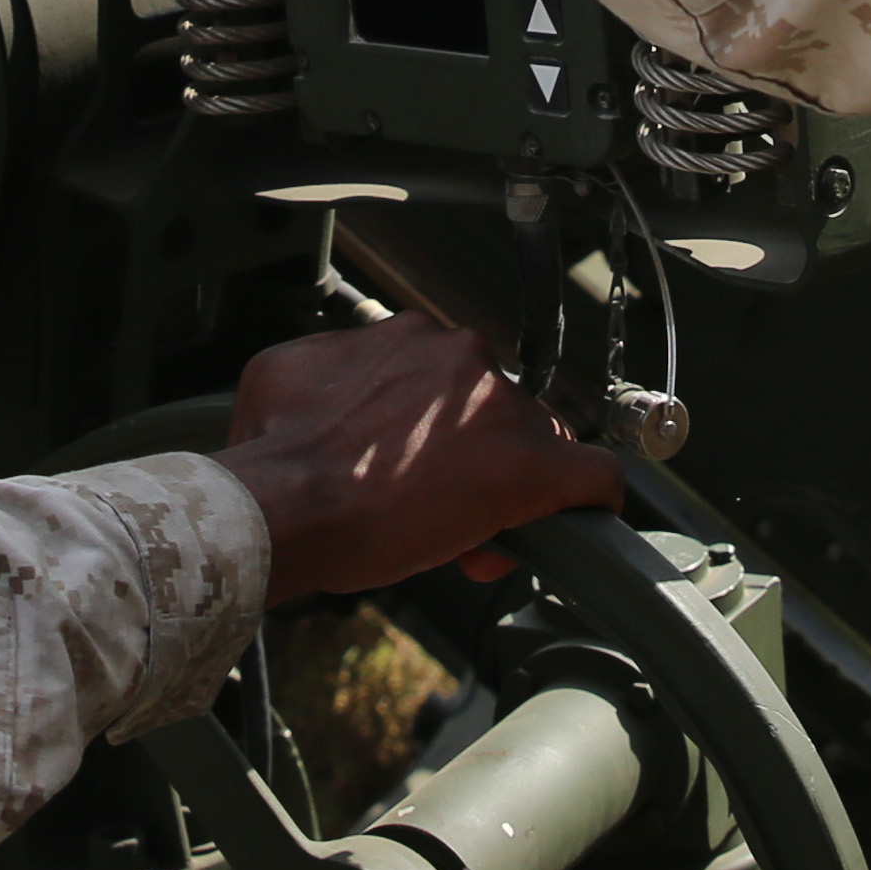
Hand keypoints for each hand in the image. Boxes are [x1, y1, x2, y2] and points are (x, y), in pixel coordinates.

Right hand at [213, 313, 620, 602]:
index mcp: (413, 337)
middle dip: (473, 459)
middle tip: (435, 508)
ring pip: (535, 442)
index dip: (440, 434)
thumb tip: (331, 404)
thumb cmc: (278, 455)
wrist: (287, 504)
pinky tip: (570, 526)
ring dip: (508, 484)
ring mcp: (503, 410)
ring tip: (466, 532)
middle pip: (496, 411)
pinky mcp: (535, 468)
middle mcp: (465, 358)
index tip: (416, 470)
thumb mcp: (285, 385)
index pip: (452, 380)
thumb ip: (329, 377)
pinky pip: (592, 477)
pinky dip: (586, 501)